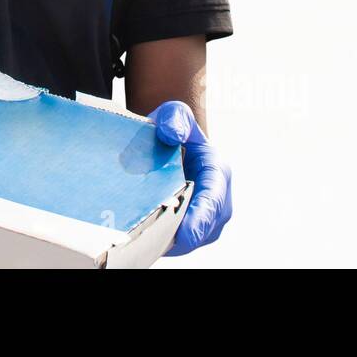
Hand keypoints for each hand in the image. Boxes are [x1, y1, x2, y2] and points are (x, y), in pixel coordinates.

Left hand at [149, 100, 231, 255]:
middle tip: (148, 241)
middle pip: (201, 229)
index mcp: (218, 173)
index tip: (184, 234)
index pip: (213, 201)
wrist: (169, 143)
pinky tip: (138, 239)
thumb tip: (171, 134)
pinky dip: (159, 242)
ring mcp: (206, 220)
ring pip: (187, 240)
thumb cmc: (173, 128)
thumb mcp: (174, 114)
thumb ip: (174, 118)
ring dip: (166, 241)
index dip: (199, 220)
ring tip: (140, 241)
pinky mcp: (189, 230)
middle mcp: (218, 201)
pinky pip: (176, 242)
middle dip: (178, 237)